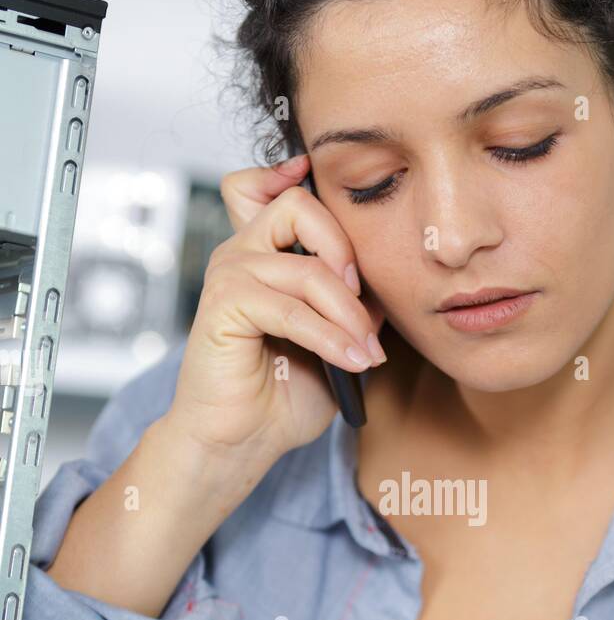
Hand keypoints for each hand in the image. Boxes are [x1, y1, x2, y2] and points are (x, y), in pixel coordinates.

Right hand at [165, 154, 386, 470]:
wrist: (243, 440)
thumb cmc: (283, 395)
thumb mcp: (338, 341)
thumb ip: (358, 304)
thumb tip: (386, 283)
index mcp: (264, 253)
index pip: (273, 185)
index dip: (298, 178)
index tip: (340, 219)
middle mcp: (242, 254)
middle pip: (300, 207)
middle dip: (346, 253)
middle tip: (365, 304)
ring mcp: (229, 275)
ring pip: (308, 268)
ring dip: (348, 314)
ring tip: (366, 353)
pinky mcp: (222, 306)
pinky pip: (291, 308)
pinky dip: (329, 337)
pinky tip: (351, 362)